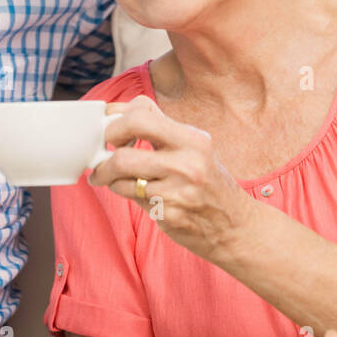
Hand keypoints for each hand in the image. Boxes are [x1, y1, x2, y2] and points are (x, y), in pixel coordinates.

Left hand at [89, 95, 253, 261]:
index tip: (110, 131)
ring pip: (121, 180)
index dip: (116, 122)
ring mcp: (177, 193)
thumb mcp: (195, 146)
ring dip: (111, 180)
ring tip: (115, 180)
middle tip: (101, 161)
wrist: (235, 225)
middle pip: (122, 155)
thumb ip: (159, 126)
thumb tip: (116, 111)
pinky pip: (132, 200)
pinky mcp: (168, 216)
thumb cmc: (209, 181)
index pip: (140, 117)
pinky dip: (129, 196)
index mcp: (192, 140)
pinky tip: (141, 196)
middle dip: (103, 160)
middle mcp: (186, 164)